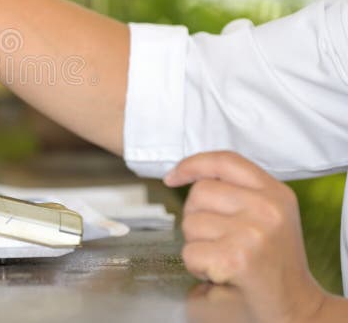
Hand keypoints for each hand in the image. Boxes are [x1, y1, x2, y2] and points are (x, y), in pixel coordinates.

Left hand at [164, 151, 325, 321]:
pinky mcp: (236, 258)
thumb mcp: (267, 216)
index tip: (173, 177)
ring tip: (222, 258)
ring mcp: (252, 232)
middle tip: (218, 240)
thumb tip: (186, 176)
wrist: (296, 308)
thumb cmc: (273, 264)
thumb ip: (237, 192)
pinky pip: (190, 252)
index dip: (192, 164)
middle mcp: (267, 208)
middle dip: (196, 217)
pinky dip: (196, 267)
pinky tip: (218, 274)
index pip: (225, 161)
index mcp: (276, 193)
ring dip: (196, 244)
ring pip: (190, 223)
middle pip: (199, 193)